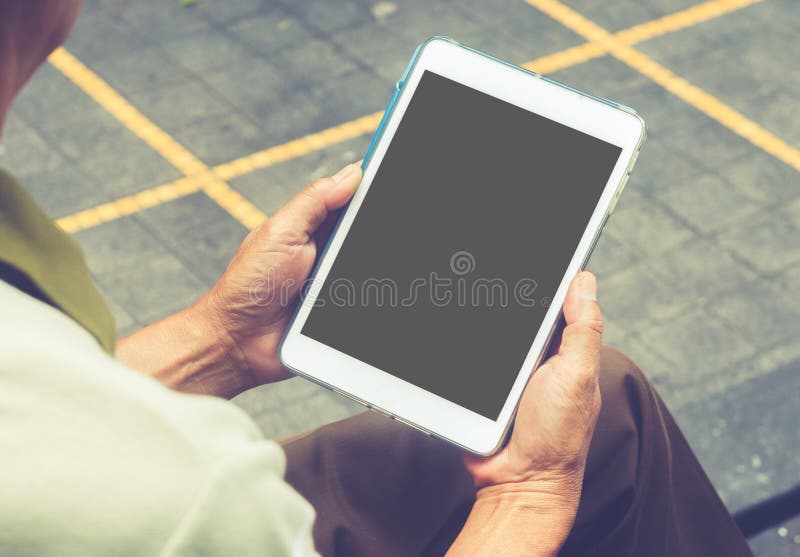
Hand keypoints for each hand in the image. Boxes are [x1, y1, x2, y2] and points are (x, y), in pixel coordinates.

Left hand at [200, 163, 362, 388]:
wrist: (239, 342)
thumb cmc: (250, 286)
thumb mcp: (280, 232)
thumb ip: (314, 202)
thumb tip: (352, 173)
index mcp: (314, 227)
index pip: (353, 201)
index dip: (375, 187)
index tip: (400, 168)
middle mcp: (330, 253)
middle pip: (369, 233)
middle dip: (380, 227)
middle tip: (381, 234)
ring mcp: (339, 283)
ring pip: (375, 270)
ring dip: (377, 271)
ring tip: (354, 272)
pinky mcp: (344, 314)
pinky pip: (371, 301)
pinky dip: (377, 296)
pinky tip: (377, 293)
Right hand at [456, 272, 601, 554]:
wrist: (517, 481)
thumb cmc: (557, 436)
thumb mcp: (577, 375)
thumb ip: (583, 328)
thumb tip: (584, 280)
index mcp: (565, 349)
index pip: (557, 300)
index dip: (547, 274)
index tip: (533, 244)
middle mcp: (536, 357)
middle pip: (517, 311)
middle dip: (503, 293)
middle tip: (481, 267)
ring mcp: (507, 372)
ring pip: (491, 330)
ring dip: (477, 316)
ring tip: (460, 290)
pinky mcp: (481, 386)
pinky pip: (469, 357)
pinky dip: (458, 347)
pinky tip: (448, 328)